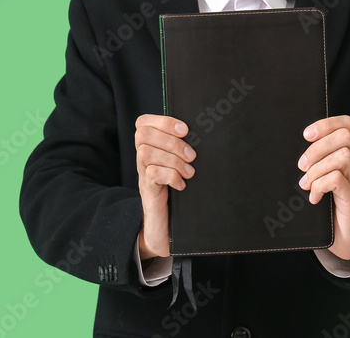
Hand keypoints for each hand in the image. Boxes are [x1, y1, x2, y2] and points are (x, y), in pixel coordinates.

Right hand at [134, 114, 195, 258]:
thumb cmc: (179, 192)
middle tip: (191, 156)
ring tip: (189, 172)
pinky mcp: (147, 191)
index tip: (185, 130)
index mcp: (151, 147)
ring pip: (146, 153)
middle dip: (171, 141)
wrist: (167, 228)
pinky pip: (152, 174)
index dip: (163, 121)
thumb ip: (185, 149)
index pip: (143, 122)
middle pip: (143, 134)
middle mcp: (142, 159)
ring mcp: (142, 174)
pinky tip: (182, 185)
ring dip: (173, 160)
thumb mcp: (182, 166)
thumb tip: (207, 131)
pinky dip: (171, 176)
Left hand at [298, 115, 349, 260]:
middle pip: (344, 137)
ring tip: (305, 184)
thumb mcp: (315, 178)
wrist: (342, 238)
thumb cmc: (325, 205)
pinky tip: (313, 197)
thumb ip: (309, 163)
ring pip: (342, 156)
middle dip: (317, 147)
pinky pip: (337, 179)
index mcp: (344, 154)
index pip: (346, 125)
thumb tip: (284, 150)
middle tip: (301, 166)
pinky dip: (320, 185)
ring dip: (317, 168)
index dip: (327, 123)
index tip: (306, 134)